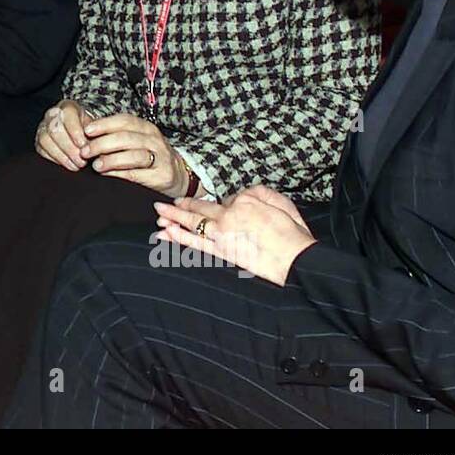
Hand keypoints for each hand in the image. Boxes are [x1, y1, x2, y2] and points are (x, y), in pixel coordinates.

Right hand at [35, 99, 89, 170]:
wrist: (79, 127)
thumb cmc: (87, 126)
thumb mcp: (94, 125)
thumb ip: (93, 133)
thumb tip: (93, 146)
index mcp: (67, 107)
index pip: (68, 116)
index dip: (75, 132)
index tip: (84, 146)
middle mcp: (52, 114)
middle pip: (55, 130)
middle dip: (69, 148)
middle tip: (81, 161)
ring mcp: (43, 127)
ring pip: (46, 140)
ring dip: (62, 156)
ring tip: (75, 165)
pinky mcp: (38, 141)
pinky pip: (42, 150)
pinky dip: (55, 159)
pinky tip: (67, 164)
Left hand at [80, 112, 190, 197]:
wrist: (177, 175)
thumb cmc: (149, 157)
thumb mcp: (137, 141)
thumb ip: (116, 137)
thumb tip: (87, 137)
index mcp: (146, 128)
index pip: (124, 121)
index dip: (104, 124)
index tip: (87, 130)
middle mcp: (155, 140)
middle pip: (126, 138)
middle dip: (102, 144)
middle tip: (85, 151)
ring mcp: (161, 158)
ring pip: (133, 155)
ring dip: (110, 160)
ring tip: (95, 165)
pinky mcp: (162, 176)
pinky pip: (137, 174)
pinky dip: (120, 174)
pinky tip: (108, 175)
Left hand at [154, 185, 316, 285]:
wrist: (296, 260)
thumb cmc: (293, 235)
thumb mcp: (282, 202)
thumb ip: (259, 194)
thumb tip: (242, 196)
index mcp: (245, 201)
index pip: (228, 199)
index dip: (226, 204)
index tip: (223, 209)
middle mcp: (229, 215)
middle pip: (200, 208)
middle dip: (181, 206)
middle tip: (165, 204)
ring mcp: (222, 234)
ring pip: (192, 223)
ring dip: (172, 218)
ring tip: (158, 215)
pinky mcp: (220, 252)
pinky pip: (193, 243)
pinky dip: (177, 237)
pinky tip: (165, 234)